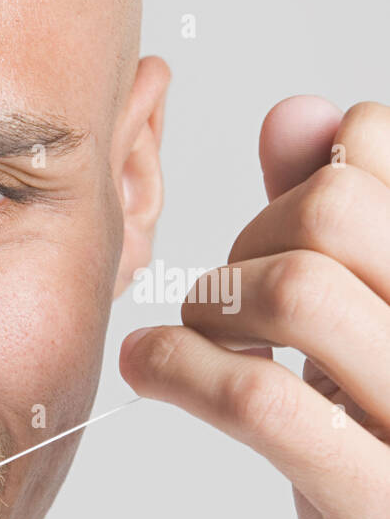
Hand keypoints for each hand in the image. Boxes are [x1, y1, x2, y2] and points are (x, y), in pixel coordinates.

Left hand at [120, 96, 389, 518]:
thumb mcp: (380, 353)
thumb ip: (354, 234)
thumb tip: (300, 117)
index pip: (384, 160)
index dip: (307, 178)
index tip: (275, 233)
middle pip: (334, 214)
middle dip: (245, 242)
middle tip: (226, 303)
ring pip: (300, 290)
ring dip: (210, 308)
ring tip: (192, 345)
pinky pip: (265, 401)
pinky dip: (184, 374)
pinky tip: (152, 374)